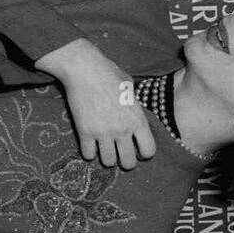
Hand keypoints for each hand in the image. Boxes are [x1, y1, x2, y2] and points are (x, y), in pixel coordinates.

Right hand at [36, 38, 155, 169]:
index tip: (137, 149)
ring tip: (104, 148)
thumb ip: (134, 107)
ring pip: (108, 162)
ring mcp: (103, 132)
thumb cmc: (110, 74)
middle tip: (120, 153)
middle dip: (125, 161)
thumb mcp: (131, 89)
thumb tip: (135, 115)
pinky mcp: (85, 132)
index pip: (149, 151)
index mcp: (138, 119)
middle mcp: (123, 129)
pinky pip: (88, 155)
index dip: (144, 153)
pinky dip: (89, 152)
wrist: (85, 69)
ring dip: (106, 157)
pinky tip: (89, 143)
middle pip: (128, 163)